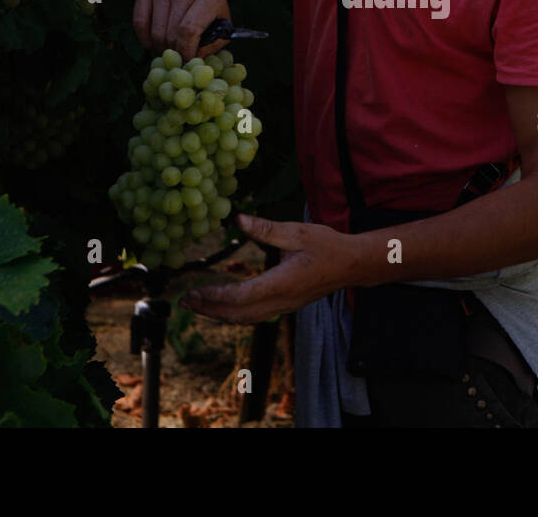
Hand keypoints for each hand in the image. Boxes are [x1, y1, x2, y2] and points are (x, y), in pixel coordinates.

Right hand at [133, 0, 230, 58]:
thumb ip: (213, 43)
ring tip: (168, 49)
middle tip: (178, 57)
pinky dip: (145, 39)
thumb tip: (196, 62)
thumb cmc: (209, 3)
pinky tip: (153, 43)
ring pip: (156, 32)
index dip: (186, 51)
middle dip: (174, 52)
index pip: (189, 31)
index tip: (187, 61)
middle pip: (171, 33)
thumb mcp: (222, 21)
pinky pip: (139, 22)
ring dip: (160, 47)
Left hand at [179, 214, 362, 323]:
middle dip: (210, 309)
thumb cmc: (327, 245)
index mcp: (282, 283)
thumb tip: (238, 219)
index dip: (215, 296)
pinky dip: (234, 313)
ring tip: (197, 305)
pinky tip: (222, 305)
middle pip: (238, 314)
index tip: (194, 292)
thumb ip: (265, 229)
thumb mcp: (297, 232)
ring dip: (219, 314)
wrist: (352, 264)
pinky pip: (254, 315)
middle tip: (185, 301)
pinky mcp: (285, 306)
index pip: (241, 296)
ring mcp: (284, 307)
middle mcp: (281, 301)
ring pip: (245, 318)